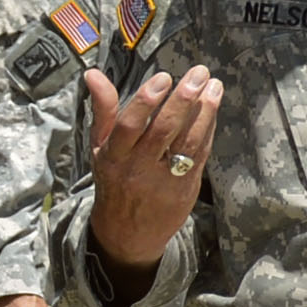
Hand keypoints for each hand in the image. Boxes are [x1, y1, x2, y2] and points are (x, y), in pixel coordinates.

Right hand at [82, 67, 224, 272]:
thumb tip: (93, 73)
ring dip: (204, 113)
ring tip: (214, 86)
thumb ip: (103, 110)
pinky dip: (208, 130)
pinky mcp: (185, 189)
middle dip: (183, 100)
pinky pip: (199, 155)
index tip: (163, 77)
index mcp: (114, 157)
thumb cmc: (114, 179)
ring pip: (187, 143)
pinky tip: (213, 108)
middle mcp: (138, 169)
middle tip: (199, 74)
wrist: (127, 234)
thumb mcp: (100, 147)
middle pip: (163, 132)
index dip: (146, 101)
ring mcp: (164, 181)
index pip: (129, 126)